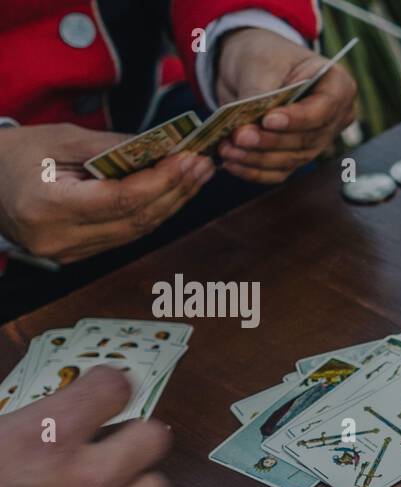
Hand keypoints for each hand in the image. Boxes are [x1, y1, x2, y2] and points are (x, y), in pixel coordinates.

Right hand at [0, 124, 212, 262]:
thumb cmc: (16, 154)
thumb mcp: (60, 138)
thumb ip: (112, 147)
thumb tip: (164, 147)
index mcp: (48, 206)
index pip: (121, 200)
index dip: (161, 181)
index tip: (189, 160)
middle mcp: (59, 238)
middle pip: (135, 221)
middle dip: (175, 191)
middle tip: (203, 165)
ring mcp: (68, 253)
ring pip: (136, 232)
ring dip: (171, 204)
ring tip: (196, 176)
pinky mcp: (77, 256)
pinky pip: (125, 235)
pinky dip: (152, 213)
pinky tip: (173, 192)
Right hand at [0, 367, 170, 486]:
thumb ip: (10, 432)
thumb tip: (29, 421)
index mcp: (43, 442)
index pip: (112, 387)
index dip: (108, 386)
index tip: (103, 391)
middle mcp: (86, 480)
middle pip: (154, 435)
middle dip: (134, 433)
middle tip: (112, 440)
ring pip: (154, 485)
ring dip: (133, 482)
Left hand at [214, 29, 355, 183]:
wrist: (252, 66)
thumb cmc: (264, 55)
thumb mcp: (262, 65)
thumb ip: (259, 96)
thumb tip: (248, 130)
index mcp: (338, 86)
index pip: (323, 109)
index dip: (297, 119)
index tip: (268, 120)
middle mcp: (334, 118)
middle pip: (307, 139)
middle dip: (271, 141)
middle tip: (240, 137)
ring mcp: (317, 141)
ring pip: (292, 159)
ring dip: (258, 157)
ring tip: (228, 149)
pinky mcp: (297, 156)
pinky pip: (280, 171)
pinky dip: (254, 170)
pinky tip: (233, 163)